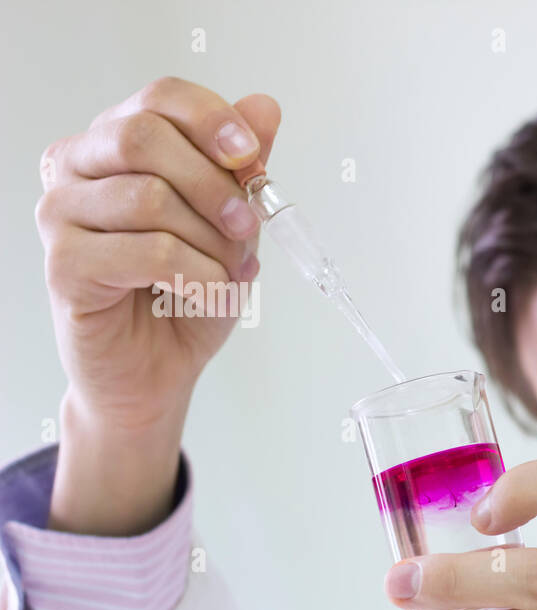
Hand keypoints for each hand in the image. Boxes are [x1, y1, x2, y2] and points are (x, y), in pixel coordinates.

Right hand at [35, 77, 280, 533]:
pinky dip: (197, 277)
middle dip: (215, 186)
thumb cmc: (185, 295)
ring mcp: (61, 214)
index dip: (212, 120)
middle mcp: (77, 168)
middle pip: (145, 137)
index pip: (159, 99)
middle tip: (246, 230)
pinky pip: (148, 252)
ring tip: (226, 275)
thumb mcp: (229, 227)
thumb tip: (263, 107)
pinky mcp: (63, 264)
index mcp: (115, 144)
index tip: (251, 156)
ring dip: (211, 243)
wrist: (157, 372)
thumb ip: (240, 170)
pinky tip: (207, 296)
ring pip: (150, 198)